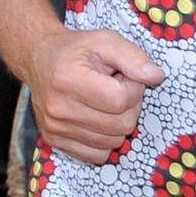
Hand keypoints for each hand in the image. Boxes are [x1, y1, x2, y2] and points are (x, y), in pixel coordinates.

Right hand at [29, 29, 166, 163]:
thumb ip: (133, 57)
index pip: (120, 100)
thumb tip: (156, 77)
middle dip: (129, 106)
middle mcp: (58, 108)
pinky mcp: (55, 141)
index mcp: (69, 79)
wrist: (39, 60)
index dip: (133, 88)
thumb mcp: (105, 41)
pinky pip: (97, 155)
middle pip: (120, 125)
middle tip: (117, 88)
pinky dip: (105, 140)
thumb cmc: (75, 50)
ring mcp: (55, 128)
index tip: (125, 77)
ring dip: (119, 123)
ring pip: (112, 142)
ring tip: (106, 102)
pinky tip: (98, 119)